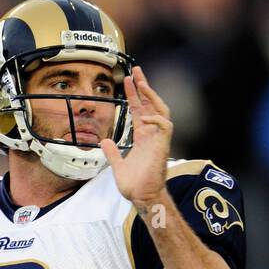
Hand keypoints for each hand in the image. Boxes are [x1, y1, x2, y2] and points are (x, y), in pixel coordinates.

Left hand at [100, 66, 172, 211]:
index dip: (135, 95)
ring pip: (161, 110)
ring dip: (152, 96)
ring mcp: (158, 140)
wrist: (141, 198)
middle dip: (144, 87)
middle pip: (150, 105)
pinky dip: (156, 118)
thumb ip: (112, 152)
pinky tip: (146, 116)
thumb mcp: (118, 165)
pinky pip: (165, 126)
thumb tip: (103, 141)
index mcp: (143, 138)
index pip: (140, 110)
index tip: (128, 80)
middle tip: (136, 70)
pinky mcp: (162, 147)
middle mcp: (152, 135)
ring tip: (142, 82)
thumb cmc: (134, 185)